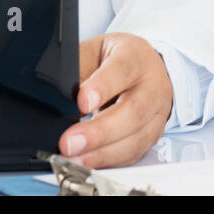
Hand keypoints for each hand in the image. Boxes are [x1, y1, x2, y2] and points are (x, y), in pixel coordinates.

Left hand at [57, 33, 173, 168]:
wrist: (145, 67)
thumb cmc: (116, 59)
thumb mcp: (94, 52)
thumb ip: (78, 70)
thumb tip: (57, 98)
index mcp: (136, 56)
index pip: (122, 70)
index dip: (102, 87)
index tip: (81, 103)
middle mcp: (153, 85)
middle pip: (133, 111)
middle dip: (99, 132)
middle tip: (70, 142)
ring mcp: (157, 113)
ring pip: (136, 138)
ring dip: (102, 153)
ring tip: (73, 159)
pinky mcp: (153, 135)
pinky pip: (133, 153)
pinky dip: (108, 161)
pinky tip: (87, 162)